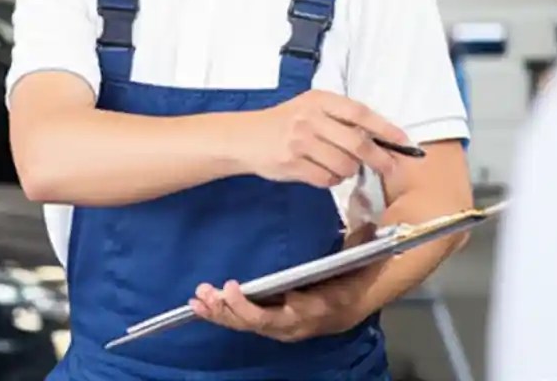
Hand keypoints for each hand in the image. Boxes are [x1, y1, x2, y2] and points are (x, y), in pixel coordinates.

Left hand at [190, 262, 381, 342]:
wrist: (357, 301)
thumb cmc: (350, 276)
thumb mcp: (354, 262)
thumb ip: (353, 247)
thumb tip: (359, 229)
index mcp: (311, 311)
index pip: (274, 316)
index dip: (248, 307)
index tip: (230, 287)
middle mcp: (292, 325)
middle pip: (253, 323)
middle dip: (227, 309)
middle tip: (206, 292)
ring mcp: (280, 327)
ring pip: (245, 325)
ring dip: (219, 313)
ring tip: (197, 300)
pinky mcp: (271, 323)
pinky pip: (244, 322)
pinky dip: (223, 315)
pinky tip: (203, 307)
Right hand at [238, 90, 406, 186]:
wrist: (244, 137)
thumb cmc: (283, 123)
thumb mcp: (310, 108)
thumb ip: (340, 118)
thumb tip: (379, 137)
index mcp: (319, 100)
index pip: (360, 113)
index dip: (385, 128)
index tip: (404, 141)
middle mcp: (310, 118)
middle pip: (357, 143)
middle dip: (379, 158)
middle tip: (389, 167)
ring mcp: (300, 141)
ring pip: (344, 165)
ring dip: (349, 171)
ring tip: (340, 166)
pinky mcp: (292, 163)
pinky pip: (326, 178)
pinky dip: (332, 180)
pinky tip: (324, 173)